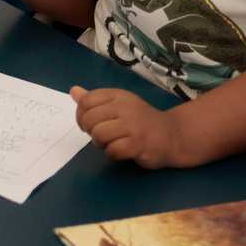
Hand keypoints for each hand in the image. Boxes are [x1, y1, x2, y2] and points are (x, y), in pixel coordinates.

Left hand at [70, 86, 186, 168]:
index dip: (81, 115)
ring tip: (112, 143)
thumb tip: (73, 91)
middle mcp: (124, 107)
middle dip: (91, 131)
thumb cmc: (141, 120)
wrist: (172, 135)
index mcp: (117, 95)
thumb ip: (95, 100)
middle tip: (102, 136)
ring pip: (99, 134)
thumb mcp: (118, 104)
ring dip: (101, 144)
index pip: (86, 101)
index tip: (88, 124)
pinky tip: (121, 151)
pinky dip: (112, 154)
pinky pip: (112, 150)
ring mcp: (132, 125)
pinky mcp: (138, 143)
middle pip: (90, 119)